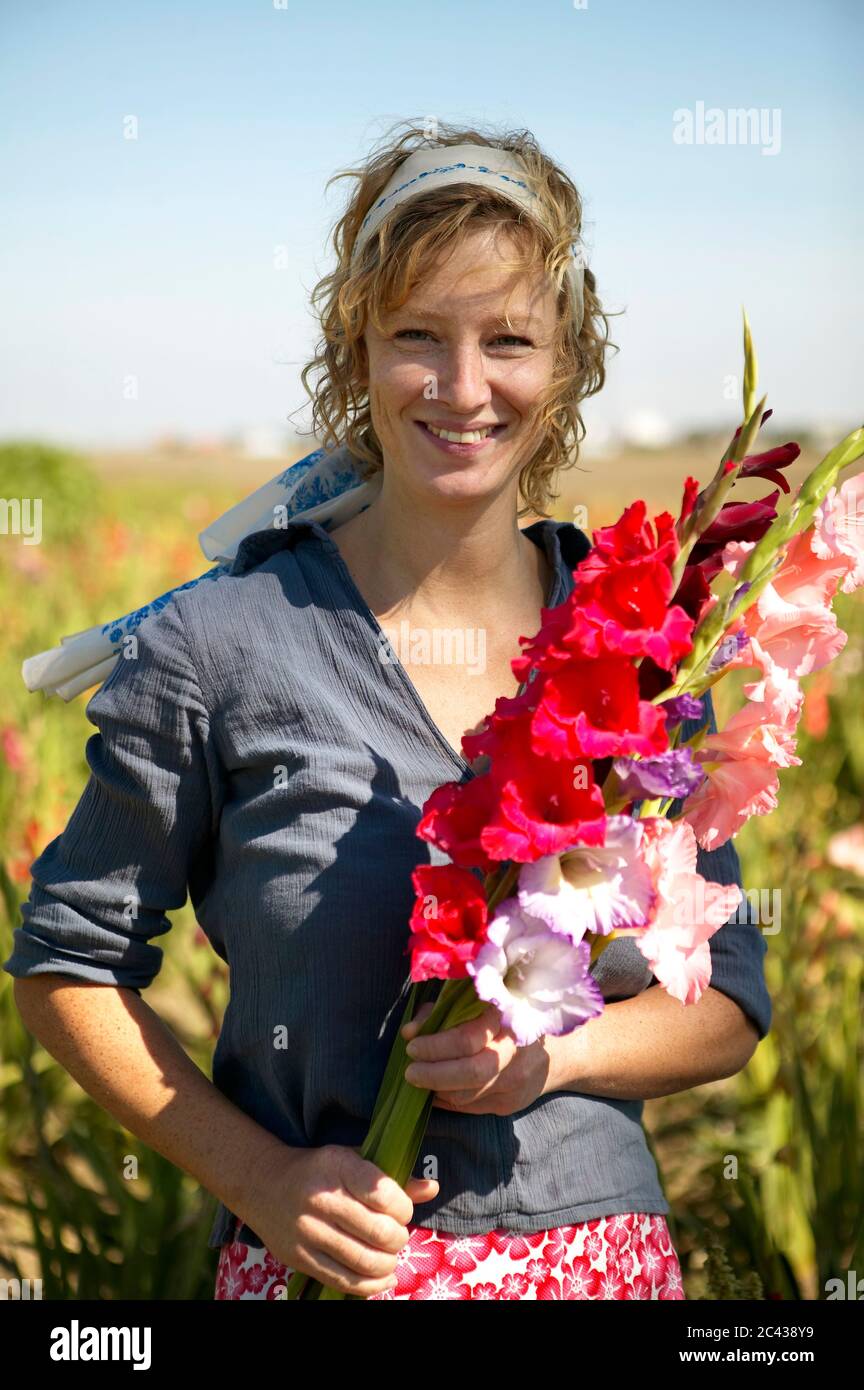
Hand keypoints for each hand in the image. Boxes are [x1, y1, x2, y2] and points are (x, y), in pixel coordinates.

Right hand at [243, 1141, 438, 1296]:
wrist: (264, 1184)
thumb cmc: (319, 1171)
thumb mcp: (354, 1160)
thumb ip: (393, 1178)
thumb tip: (432, 1188)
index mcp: (339, 1166)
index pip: (385, 1193)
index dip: (404, 1208)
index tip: (401, 1210)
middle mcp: (322, 1199)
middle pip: (380, 1232)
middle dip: (398, 1238)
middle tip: (396, 1234)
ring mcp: (309, 1231)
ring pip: (366, 1262)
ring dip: (388, 1263)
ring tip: (388, 1254)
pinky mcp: (300, 1258)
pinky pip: (345, 1282)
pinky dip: (372, 1285)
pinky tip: (382, 1277)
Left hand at [400, 1000, 564, 1115]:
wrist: (559, 1052)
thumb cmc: (511, 1016)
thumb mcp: (483, 1002)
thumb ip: (446, 1011)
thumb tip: (411, 1031)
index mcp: (510, 1019)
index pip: (468, 1039)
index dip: (435, 1044)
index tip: (412, 1043)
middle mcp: (518, 1054)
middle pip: (470, 1073)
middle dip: (433, 1074)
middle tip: (410, 1071)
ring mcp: (517, 1083)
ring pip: (467, 1096)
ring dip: (437, 1089)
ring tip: (421, 1077)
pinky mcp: (512, 1104)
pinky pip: (471, 1107)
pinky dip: (448, 1100)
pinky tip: (437, 1089)